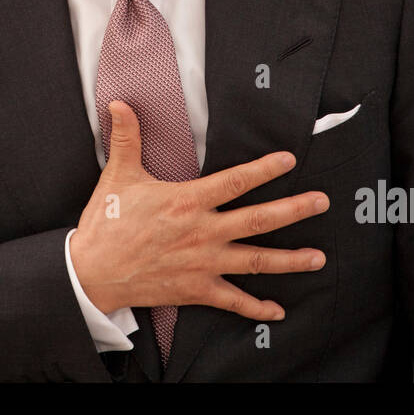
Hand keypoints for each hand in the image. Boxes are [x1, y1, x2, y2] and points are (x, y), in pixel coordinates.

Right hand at [69, 99, 328, 319]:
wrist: (91, 272)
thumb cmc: (106, 224)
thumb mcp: (117, 175)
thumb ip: (126, 138)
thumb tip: (119, 105)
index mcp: (188, 202)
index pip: (236, 181)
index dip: (265, 169)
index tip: (289, 159)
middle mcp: (203, 232)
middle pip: (259, 219)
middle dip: (295, 210)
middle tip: (322, 202)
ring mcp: (203, 264)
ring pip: (256, 261)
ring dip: (290, 260)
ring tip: (318, 257)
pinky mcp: (196, 290)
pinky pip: (233, 301)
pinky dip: (257, 307)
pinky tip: (278, 309)